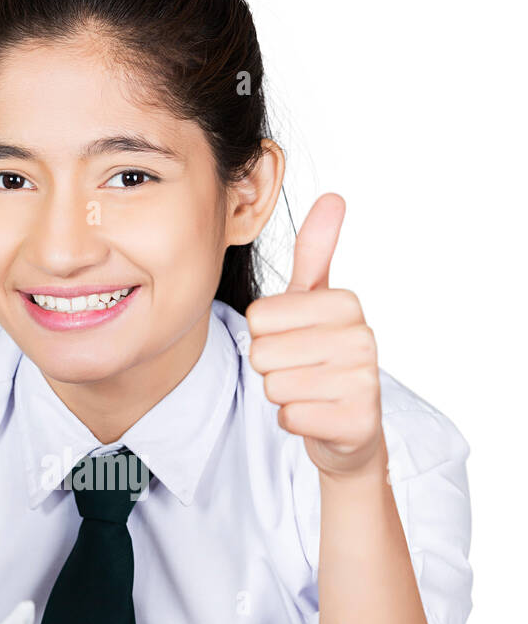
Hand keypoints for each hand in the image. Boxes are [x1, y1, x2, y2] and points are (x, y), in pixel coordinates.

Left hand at [245, 193, 383, 477]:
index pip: (259, 316)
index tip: (293, 339)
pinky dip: (294, 420)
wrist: (348, 427)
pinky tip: (317, 415)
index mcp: (346, 302)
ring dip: (282, 394)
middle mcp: (363, 337)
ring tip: (309, 391)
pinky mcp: (358, 422)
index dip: (263, 334)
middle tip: (299, 369)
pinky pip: (290, 417)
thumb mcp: (316, 302)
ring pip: (274, 386)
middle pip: (263, 352)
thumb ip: (317, 252)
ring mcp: (364, 381)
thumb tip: (332, 196)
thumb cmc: (323, 357)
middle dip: (270, 367)